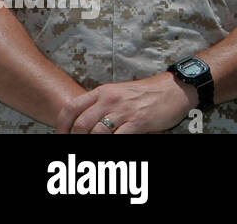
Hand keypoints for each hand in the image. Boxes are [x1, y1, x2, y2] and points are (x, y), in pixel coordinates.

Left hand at [55, 73, 198, 133]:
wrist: (175, 89)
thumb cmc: (148, 93)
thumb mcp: (120, 92)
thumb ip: (102, 104)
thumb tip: (84, 123)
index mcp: (103, 91)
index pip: (71, 108)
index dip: (61, 126)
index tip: (61, 136)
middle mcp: (110, 99)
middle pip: (81, 124)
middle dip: (75, 139)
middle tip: (75, 147)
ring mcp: (124, 110)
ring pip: (96, 133)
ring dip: (92, 142)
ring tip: (92, 148)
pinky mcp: (137, 121)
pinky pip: (117, 138)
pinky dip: (111, 144)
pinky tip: (112, 145)